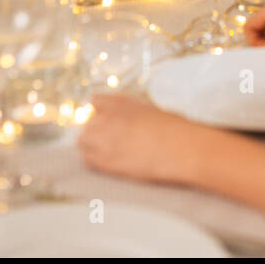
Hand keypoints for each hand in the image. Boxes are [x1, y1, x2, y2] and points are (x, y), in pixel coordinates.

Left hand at [79, 93, 204, 183]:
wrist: (181, 149)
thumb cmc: (174, 128)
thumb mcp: (151, 109)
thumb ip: (130, 109)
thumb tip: (123, 116)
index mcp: (121, 103)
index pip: (96, 101)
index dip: (100, 111)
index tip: (104, 118)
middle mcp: (109, 118)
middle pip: (86, 123)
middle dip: (93, 129)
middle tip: (106, 137)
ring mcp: (106, 140)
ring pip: (82, 141)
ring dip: (90, 144)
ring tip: (105, 150)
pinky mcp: (107, 162)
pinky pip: (88, 160)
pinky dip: (93, 160)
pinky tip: (107, 161)